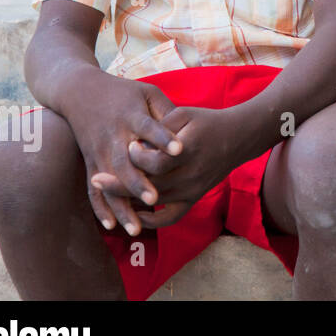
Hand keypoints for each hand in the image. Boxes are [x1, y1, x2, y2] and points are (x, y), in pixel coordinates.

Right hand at [64, 75, 183, 236]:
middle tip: (154, 198)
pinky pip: (94, 189)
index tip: (179, 150)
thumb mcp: (147, 93)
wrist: (79, 92)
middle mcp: (114, 137)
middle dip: (139, 182)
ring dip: (122, 206)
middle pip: (126, 162)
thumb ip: (166, 111)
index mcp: (132, 116)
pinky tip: (110, 225)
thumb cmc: (123, 93)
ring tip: (136, 228)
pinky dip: (101, 208)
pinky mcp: (91, 163)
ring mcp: (99, 152)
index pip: (149, 128)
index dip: (163, 138)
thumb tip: (185, 133)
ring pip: (111, 183)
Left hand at [92, 105, 241, 229]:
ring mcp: (193, 189)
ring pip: (156, 202)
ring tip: (107, 197)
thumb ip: (159, 126)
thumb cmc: (207, 121)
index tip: (128, 146)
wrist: (239, 137)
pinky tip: (136, 215)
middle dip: (120, 184)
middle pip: (150, 186)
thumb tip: (134, 141)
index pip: (156, 163)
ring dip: (129, 201)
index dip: (137, 157)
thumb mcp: (184, 114)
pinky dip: (153, 221)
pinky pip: (171, 217)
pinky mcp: (194, 197)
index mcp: (188, 151)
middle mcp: (190, 175)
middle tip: (96, 179)